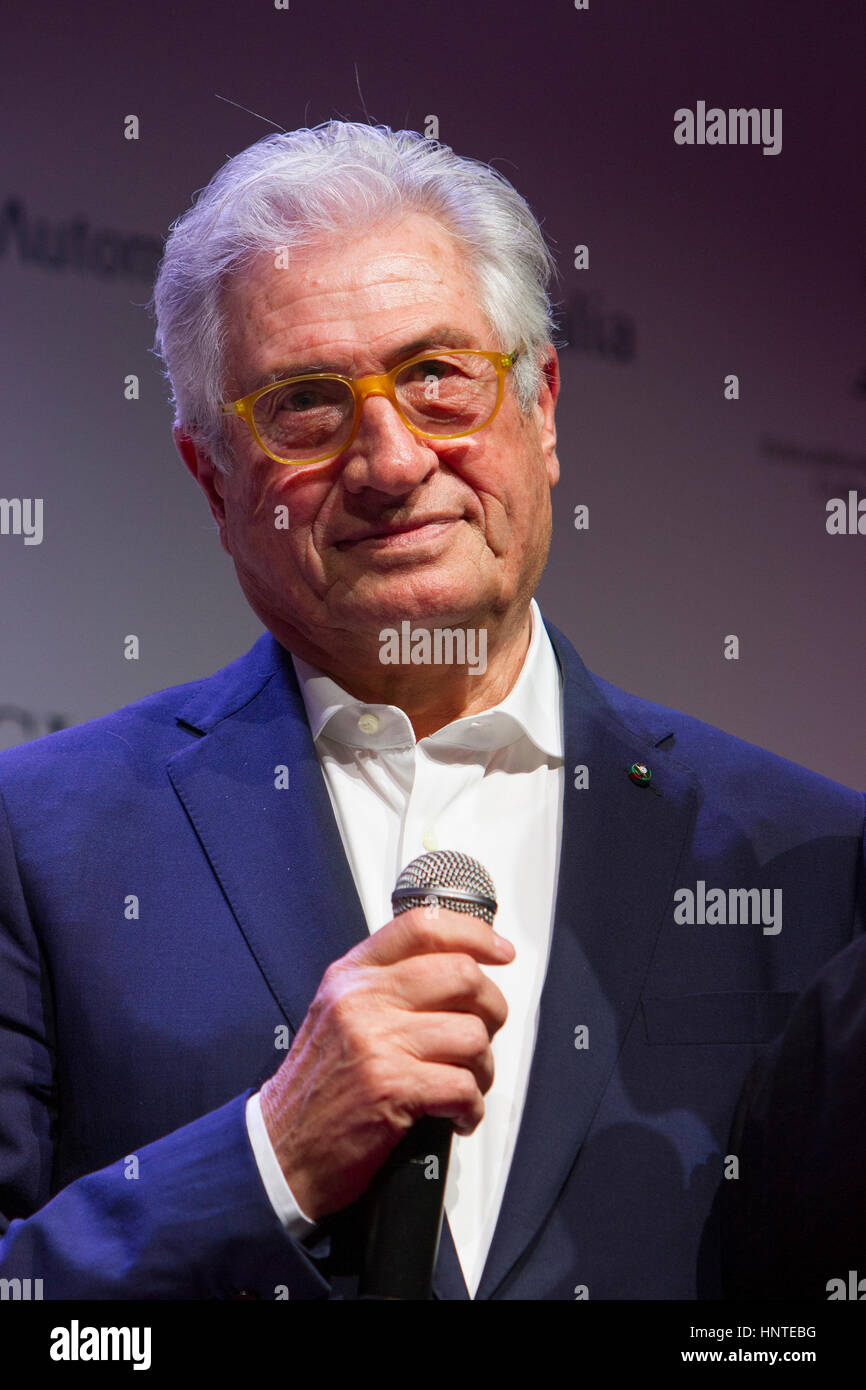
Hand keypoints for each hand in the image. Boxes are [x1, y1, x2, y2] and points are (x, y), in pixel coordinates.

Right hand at [259, 907, 513, 1220]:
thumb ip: (387, 984)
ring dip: (483, 1066)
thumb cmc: (319, 1086)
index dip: (474, 934)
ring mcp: (376, 1042)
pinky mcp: (391, 1088)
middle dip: (492, 1007)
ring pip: (471, 1034)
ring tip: (466, 1083)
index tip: (499, 952)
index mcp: (353, 976)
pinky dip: (472, 1107)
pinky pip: (463, 1086)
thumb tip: (457, 970)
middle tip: (485, 1031)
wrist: (282, 1149)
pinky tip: (457, 1115)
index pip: (423, 927)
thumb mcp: (339, 1013)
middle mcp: (363, 1000)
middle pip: (461, 975)